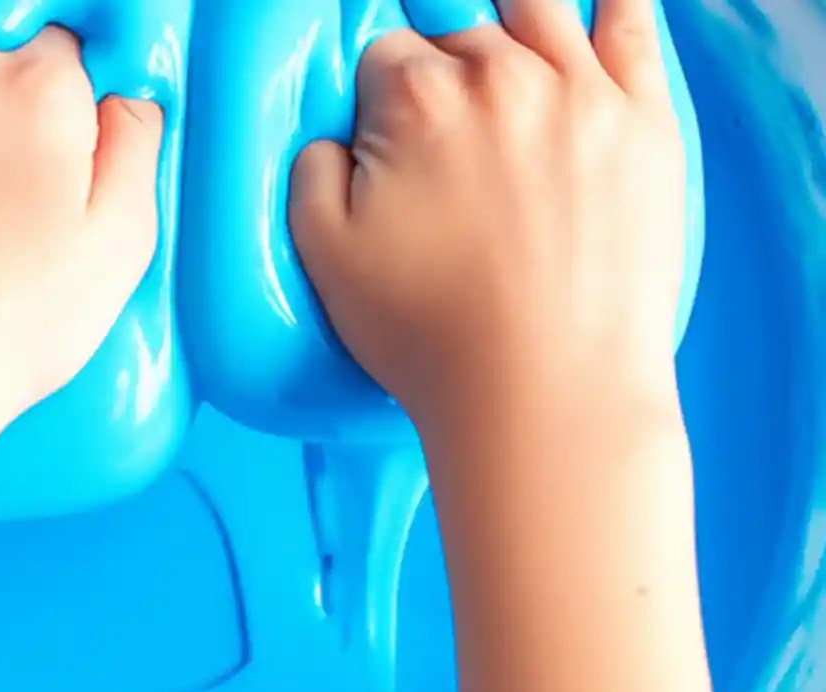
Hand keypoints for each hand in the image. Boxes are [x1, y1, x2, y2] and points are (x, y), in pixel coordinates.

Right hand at [290, 5, 713, 691]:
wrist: (544, 393)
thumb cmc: (429, 335)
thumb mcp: (323, 255)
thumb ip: (309, 170)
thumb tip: (335, 137)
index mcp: (414, 101)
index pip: (384, 57)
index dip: (379, 103)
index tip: (390, 150)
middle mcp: (498, 75)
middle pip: (458, 38)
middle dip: (443, 76)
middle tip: (448, 148)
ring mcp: (580, 91)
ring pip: (535, 12)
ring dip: (510, 29)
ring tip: (503, 71)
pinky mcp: (642, 122)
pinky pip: (630, 26)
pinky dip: (611, 8)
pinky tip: (595, 11)